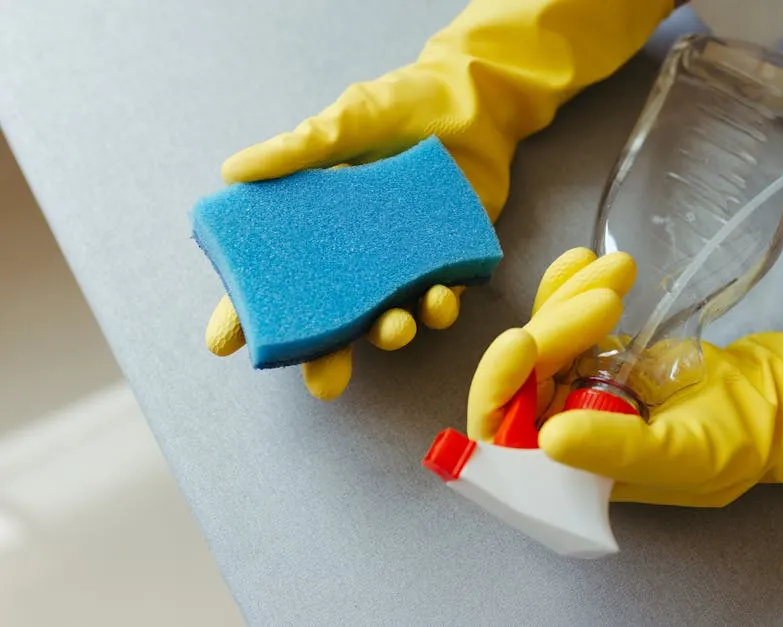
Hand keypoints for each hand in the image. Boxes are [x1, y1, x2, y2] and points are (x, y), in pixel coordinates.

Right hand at [203, 0, 674, 398]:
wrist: (474, 99)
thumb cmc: (402, 104)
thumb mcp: (347, 120)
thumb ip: (297, 148)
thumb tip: (232, 172)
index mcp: (321, 225)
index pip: (275, 277)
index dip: (247, 311)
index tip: (223, 342)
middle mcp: (357, 254)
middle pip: (332, 319)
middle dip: (324, 357)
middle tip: (323, 383)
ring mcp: (402, 264)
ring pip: (387, 319)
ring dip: (388, 336)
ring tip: (391, 328)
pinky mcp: (447, 263)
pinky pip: (439, 302)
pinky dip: (437, 309)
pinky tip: (437, 297)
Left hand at [472, 252, 782, 506]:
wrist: (772, 395)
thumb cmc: (733, 440)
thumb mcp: (678, 453)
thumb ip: (614, 449)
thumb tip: (547, 438)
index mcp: (566, 472)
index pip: (499, 440)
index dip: (496, 390)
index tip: (523, 341)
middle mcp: (557, 429)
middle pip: (519, 376)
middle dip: (554, 328)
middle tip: (605, 300)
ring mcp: (570, 386)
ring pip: (541, 335)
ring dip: (569, 297)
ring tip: (620, 272)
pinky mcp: (589, 350)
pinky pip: (562, 313)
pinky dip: (570, 283)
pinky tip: (585, 259)